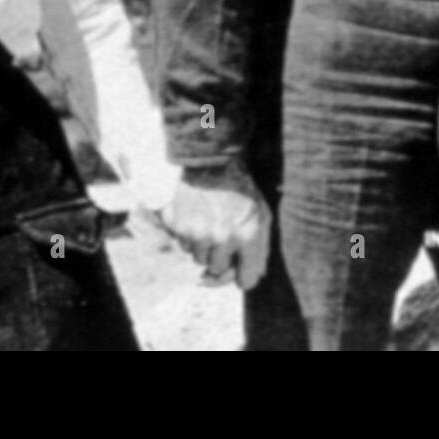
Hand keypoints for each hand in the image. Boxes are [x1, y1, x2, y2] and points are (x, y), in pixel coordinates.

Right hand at [157, 159, 270, 290]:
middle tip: (222, 232)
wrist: (211, 158)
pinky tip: (195, 214)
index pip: (246, 281)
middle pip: (217, 270)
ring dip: (203, 246)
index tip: (239, 266)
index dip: (242, 274)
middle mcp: (221, 238)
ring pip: (198, 258)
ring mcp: (196, 232)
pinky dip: (187, 234)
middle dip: (220, 256)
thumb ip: (259, 250)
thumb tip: (248, 280)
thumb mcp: (262, 214)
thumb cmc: (240, 188)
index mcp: (247, 236)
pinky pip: (181, 244)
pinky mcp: (176, 224)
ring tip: (209, 220)